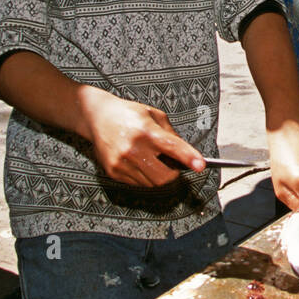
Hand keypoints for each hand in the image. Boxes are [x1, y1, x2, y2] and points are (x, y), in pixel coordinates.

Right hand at [80, 87, 205, 186]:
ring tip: (154, 160)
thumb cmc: (129, 114)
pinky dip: (146, 177)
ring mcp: (122, 163)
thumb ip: (172, 134)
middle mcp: (133, 149)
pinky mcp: (113, 172)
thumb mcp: (154, 115)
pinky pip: (139, 184)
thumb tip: (186, 154)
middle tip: (173, 163)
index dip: (189, 157)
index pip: (172, 147)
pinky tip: (141, 162)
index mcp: (145, 131)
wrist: (97, 116)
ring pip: (152, 183)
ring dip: (160, 176)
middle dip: (174, 173)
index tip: (201, 165)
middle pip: (164, 176)